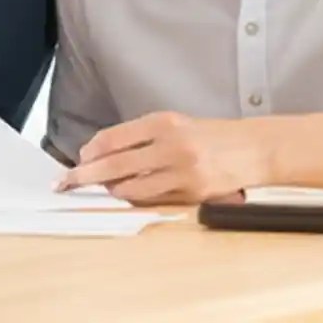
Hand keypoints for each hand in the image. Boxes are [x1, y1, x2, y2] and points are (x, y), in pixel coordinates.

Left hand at [56, 112, 270, 203]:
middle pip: (116, 165)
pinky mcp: (191, 195)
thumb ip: (139, 135)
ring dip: (111, 190)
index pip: (115, 138)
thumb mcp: (175, 123)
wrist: (254, 149)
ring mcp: (182, 173)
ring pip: (132, 188)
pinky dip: (135, 198)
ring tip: (102, 187)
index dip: (91, 151)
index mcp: (164, 122)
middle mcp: (172, 146)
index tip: (79, 158)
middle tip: (68, 181)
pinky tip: (127, 193)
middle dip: (87, 175)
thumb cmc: (211, 135)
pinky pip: (152, 200)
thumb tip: (99, 152)